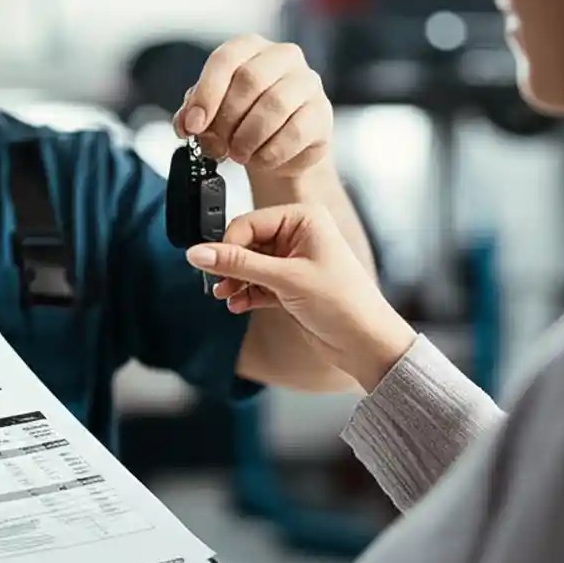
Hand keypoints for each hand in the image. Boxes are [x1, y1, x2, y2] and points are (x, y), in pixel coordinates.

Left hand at [174, 35, 332, 177]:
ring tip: (238, 154)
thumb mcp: (211, 113)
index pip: (225, 59)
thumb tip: (186, 123)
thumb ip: (193, 114)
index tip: (194, 125)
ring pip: (274, 106)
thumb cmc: (242, 120)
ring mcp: (307, 82)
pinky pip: (295, 132)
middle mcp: (282, 57)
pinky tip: (260, 158)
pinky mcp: (322, 113)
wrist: (278, 147)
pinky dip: (270, 152)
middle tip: (218, 145)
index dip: (206, 94)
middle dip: (227, 120)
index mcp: (249, 48)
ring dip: (248, 138)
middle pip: (249, 80)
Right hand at [184, 204, 416, 391]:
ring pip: (248, 265)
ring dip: (235, 282)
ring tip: (226, 297)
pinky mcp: (289, 284)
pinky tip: (238, 306)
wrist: (366, 343)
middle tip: (219, 285)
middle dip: (230, 266)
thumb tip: (197, 253)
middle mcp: (298, 235)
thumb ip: (238, 264)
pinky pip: (256, 283)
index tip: (210, 266)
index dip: (227, 245)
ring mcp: (293, 260)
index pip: (248, 223)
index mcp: (303, 219)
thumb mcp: (284, 279)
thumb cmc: (342, 303)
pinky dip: (245, 294)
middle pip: (246, 243)